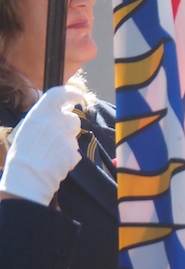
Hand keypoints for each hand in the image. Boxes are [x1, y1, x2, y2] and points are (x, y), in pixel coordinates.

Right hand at [0, 85, 82, 205]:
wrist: (27, 176)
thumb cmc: (23, 152)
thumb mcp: (27, 128)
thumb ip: (45, 117)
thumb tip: (63, 109)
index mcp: (39, 114)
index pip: (59, 94)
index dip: (71, 92)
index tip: (78, 95)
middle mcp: (54, 122)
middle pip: (73, 118)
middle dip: (69, 125)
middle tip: (57, 134)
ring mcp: (65, 138)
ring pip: (75, 135)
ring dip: (68, 140)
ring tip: (52, 150)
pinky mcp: (73, 152)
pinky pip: (75, 150)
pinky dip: (68, 154)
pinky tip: (56, 160)